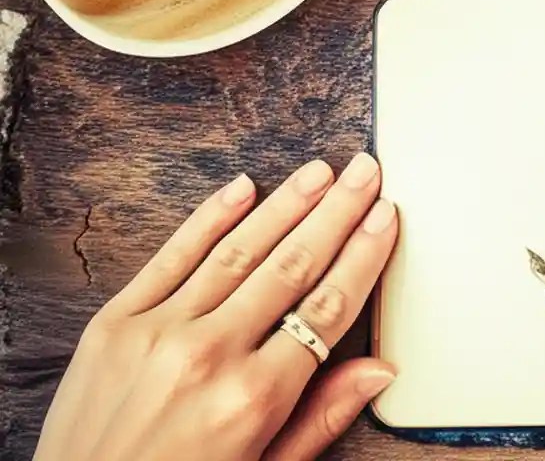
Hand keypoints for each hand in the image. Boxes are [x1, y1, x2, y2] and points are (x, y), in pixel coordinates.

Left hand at [34, 154, 399, 460]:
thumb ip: (322, 416)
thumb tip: (379, 370)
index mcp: (253, 398)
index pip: (327, 308)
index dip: (363, 255)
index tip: (386, 217)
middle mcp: (208, 355)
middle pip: (291, 266)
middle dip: (336, 213)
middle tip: (364, 174)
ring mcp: (157, 333)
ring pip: (238, 251)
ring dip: (286, 205)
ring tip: (320, 172)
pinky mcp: (114, 324)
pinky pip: (172, 257)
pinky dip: (210, 218)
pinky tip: (243, 187)